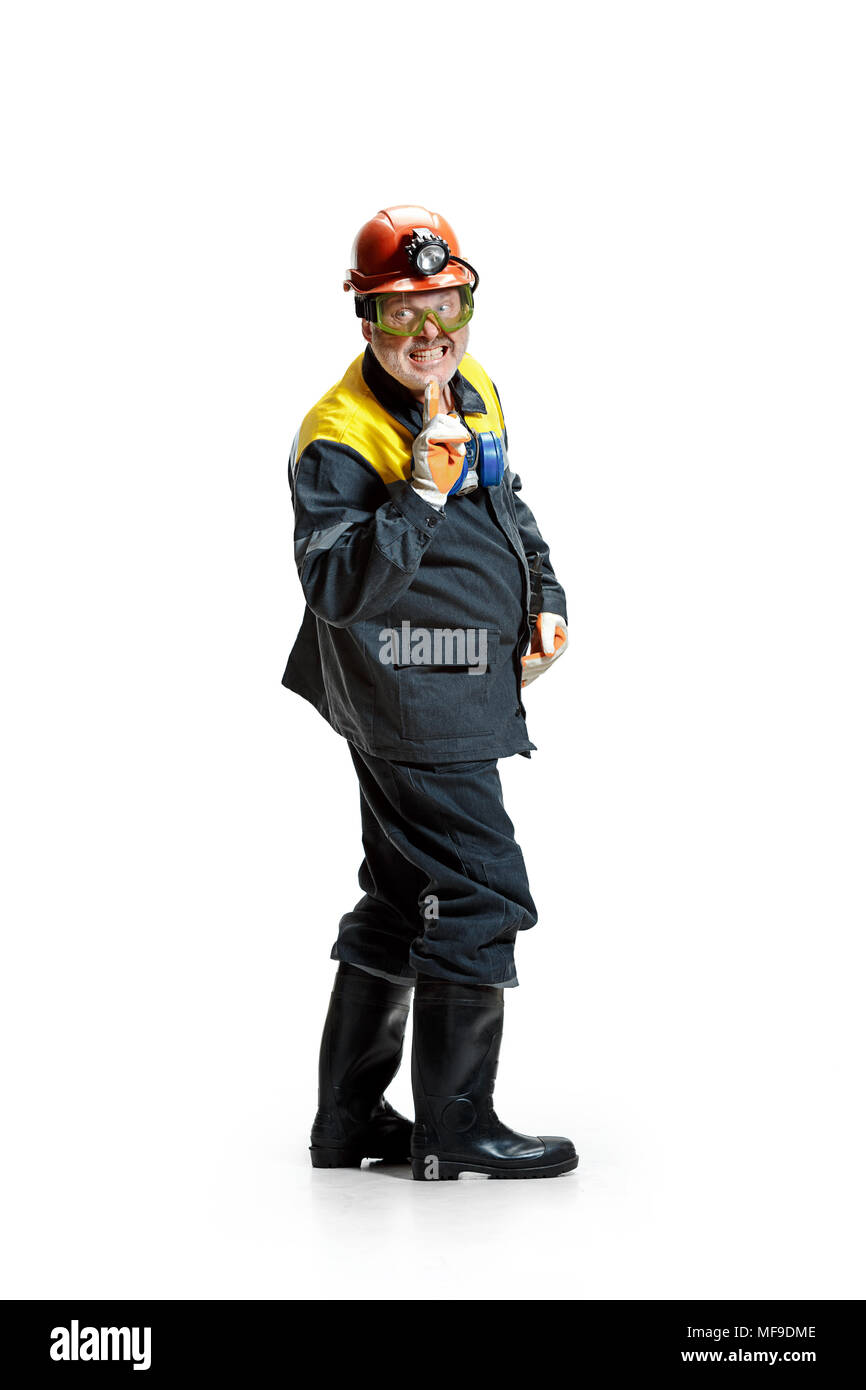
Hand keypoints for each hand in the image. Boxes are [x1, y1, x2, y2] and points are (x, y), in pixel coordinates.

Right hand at [410, 379, 471, 508]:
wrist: (434, 489)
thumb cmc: (443, 474)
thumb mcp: (454, 451)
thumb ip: (454, 435)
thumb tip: (454, 418)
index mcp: (431, 435)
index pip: (431, 412)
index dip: (431, 398)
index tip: (431, 383)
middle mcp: (424, 435)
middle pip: (442, 418)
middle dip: (456, 431)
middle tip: (461, 448)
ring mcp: (422, 439)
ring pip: (441, 423)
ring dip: (455, 437)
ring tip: (458, 452)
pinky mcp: (422, 444)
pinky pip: (437, 433)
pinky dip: (450, 439)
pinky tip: (454, 450)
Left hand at [521, 613, 567, 686]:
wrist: (546, 617)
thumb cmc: (548, 617)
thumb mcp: (548, 621)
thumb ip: (548, 634)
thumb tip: (549, 653)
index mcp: (561, 645)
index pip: (547, 658)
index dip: (535, 661)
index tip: (523, 663)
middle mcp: (555, 654)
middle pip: (542, 667)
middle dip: (529, 670)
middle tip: (515, 672)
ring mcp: (548, 658)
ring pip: (538, 671)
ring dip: (528, 676)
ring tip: (515, 679)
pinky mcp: (540, 659)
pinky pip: (535, 671)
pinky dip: (527, 677)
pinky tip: (519, 683)